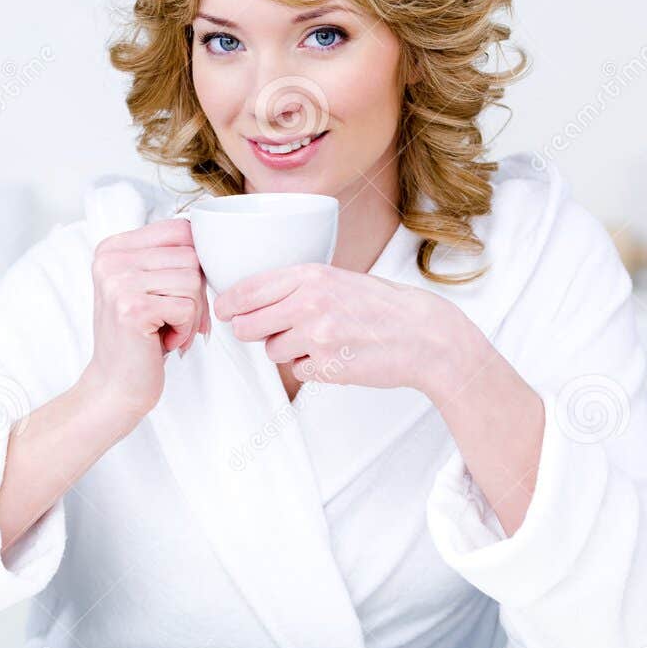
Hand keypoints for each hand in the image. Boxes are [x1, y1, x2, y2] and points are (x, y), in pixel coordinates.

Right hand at [83, 217, 210, 421]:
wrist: (114, 386)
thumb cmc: (140, 338)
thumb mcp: (148, 287)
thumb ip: (169, 258)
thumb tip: (214, 239)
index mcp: (113, 247)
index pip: (179, 230)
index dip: (195, 264)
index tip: (179, 293)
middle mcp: (110, 259)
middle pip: (190, 256)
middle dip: (196, 294)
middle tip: (176, 320)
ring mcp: (118, 282)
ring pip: (192, 282)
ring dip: (192, 314)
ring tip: (169, 331)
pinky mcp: (132, 308)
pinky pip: (187, 307)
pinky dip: (185, 330)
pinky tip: (164, 341)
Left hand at [212, 262, 469, 396]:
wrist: (424, 335)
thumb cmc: (382, 306)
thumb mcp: (338, 279)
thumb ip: (298, 286)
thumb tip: (251, 299)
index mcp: (311, 276)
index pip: (248, 290)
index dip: (228, 304)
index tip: (223, 311)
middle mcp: (310, 303)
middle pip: (248, 325)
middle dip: (252, 332)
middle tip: (267, 331)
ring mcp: (317, 337)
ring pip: (272, 351)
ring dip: (288, 351)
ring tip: (320, 341)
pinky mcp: (327, 367)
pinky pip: (298, 371)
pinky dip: (311, 368)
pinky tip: (336, 357)